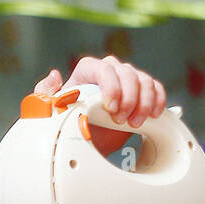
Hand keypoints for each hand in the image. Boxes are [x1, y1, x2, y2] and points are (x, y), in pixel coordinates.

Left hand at [34, 56, 166, 157]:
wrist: (87, 135)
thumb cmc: (69, 118)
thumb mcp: (51, 108)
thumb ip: (45, 92)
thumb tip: (55, 75)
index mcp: (87, 70)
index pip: (102, 68)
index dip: (110, 85)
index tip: (110, 107)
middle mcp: (110, 71)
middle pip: (127, 73)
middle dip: (128, 98)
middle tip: (121, 120)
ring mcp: (128, 80)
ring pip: (144, 80)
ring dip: (144, 103)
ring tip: (135, 123)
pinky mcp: (142, 92)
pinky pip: (156, 88)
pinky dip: (159, 100)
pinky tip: (154, 115)